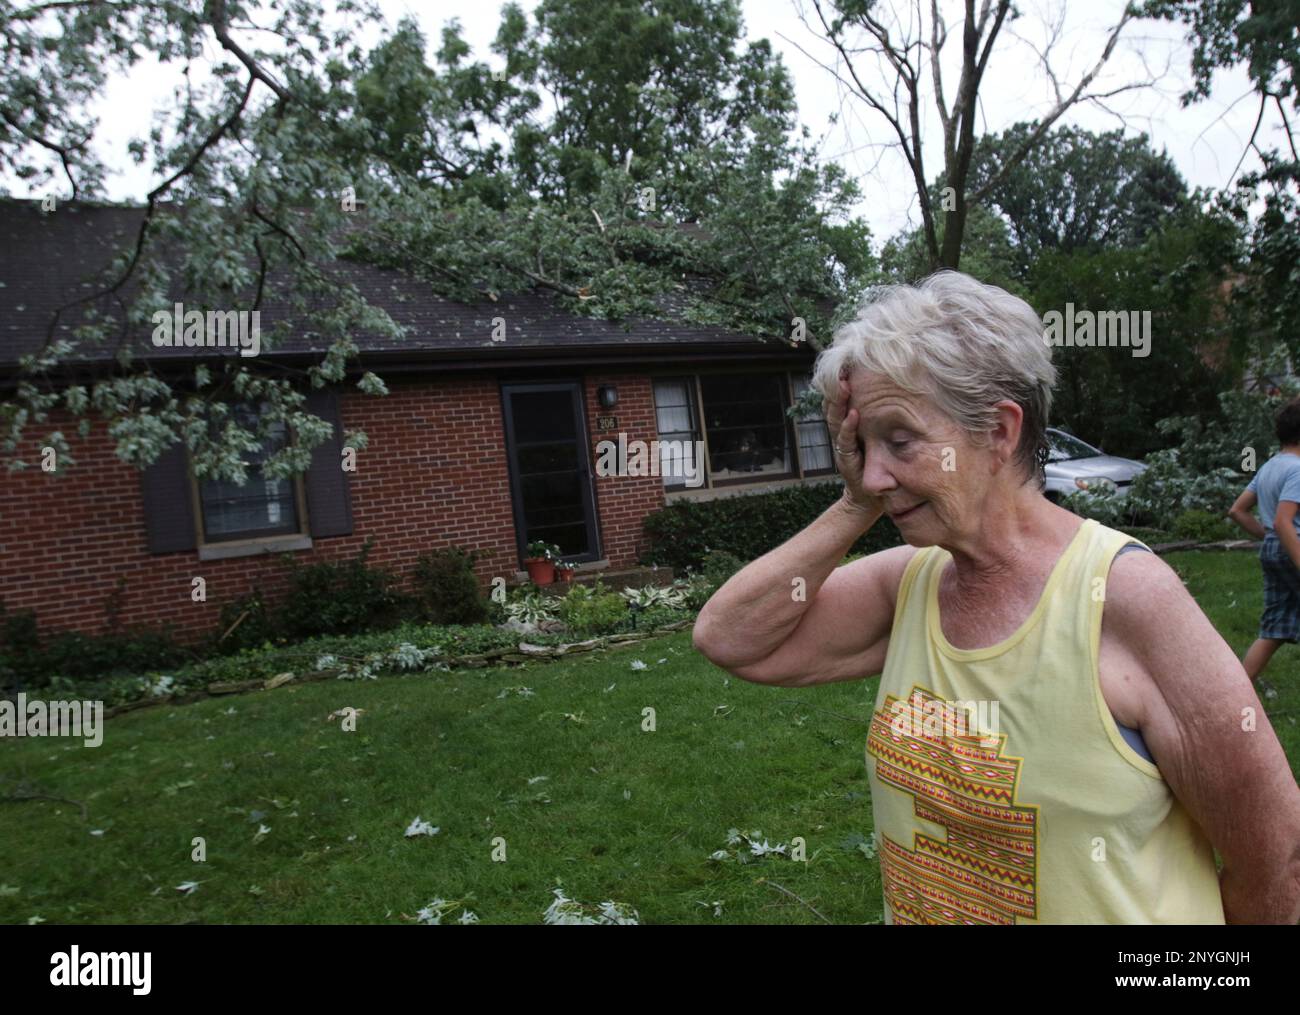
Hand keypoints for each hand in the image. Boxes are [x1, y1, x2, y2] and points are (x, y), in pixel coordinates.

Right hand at [823, 372, 883, 517]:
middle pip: (837, 404)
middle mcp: (846, 434)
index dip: (845, 381)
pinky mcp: (847, 461)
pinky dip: (847, 427)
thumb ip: (895, 420)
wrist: (874, 498)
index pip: (846, 399)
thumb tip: (916, 390)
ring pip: (836, 420)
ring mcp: (845, 447)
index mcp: (854, 426)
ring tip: (843, 384)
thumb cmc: (885, 466)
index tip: (848, 361)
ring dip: (839, 401)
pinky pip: (845, 441)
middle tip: (843, 366)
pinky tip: (852, 414)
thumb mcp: (889, 438)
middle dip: (838, 386)